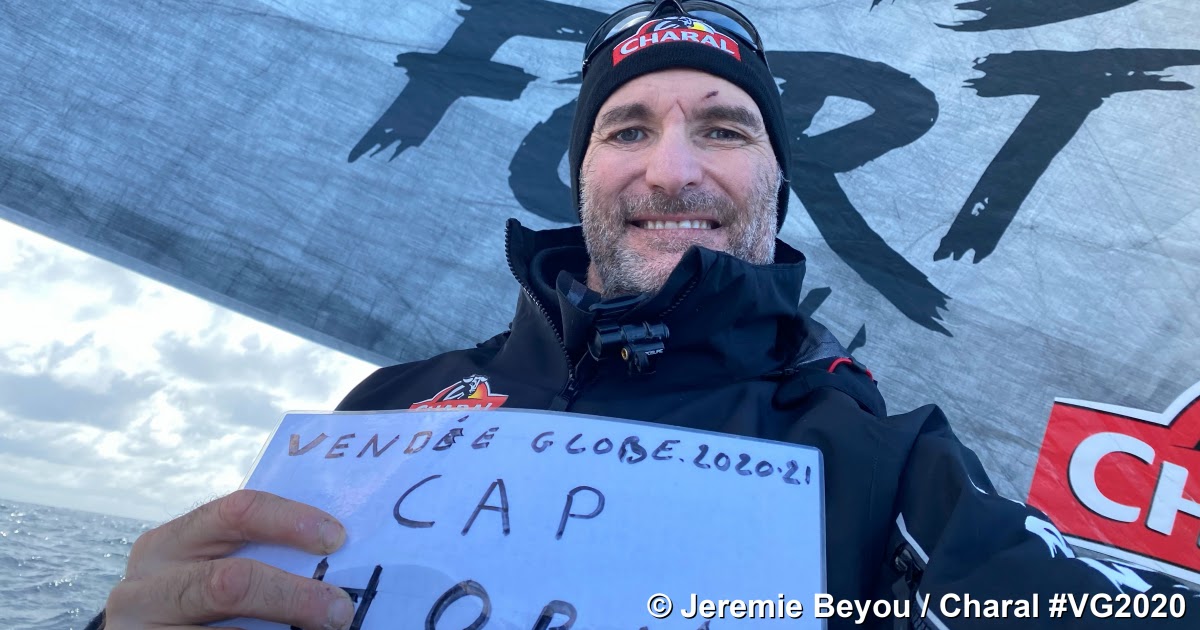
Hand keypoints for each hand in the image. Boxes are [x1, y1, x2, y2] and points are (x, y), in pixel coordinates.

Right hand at [104, 489, 355, 628]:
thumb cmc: (190, 602)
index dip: (290, 522)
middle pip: (231, 582)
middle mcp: (147, 586)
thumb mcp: (204, 568)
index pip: (236, 512)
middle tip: (339, 611)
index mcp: (169, 543)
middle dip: (293, 595)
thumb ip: (253, 556)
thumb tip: (333, 561)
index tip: (336, 538)